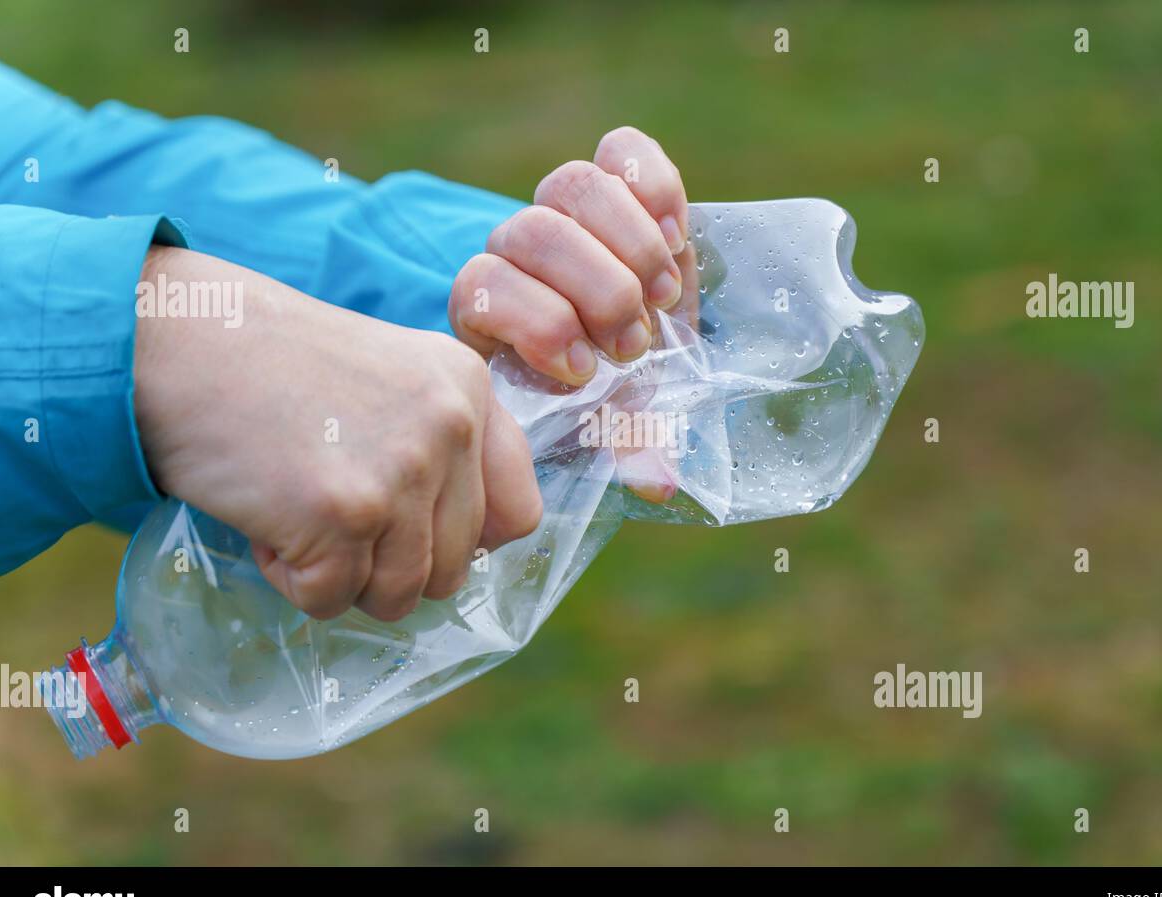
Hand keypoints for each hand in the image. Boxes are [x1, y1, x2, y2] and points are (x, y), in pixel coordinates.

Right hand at [133, 246, 541, 621]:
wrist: (175, 339)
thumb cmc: (270, 366)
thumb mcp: (391, 377)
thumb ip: (446, 444)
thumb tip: (480, 546)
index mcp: (470, 389)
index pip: (519, 515)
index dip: (464, 540)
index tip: (410, 527)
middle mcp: (450, 426)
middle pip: (453, 569)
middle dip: (387, 563)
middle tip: (326, 511)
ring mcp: (401, 470)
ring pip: (398, 595)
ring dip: (340, 574)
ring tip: (295, 507)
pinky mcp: (342, 514)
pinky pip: (330, 599)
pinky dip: (289, 576)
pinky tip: (264, 513)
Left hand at [448, 127, 690, 502]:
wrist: (636, 339)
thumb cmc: (611, 391)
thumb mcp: (612, 421)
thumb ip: (628, 441)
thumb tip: (660, 481)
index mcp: (495, 312)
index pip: (483, 285)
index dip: (536, 323)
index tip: (584, 373)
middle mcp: (518, 252)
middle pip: (534, 231)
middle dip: (595, 290)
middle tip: (635, 344)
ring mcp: (565, 209)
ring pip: (571, 184)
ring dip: (629, 244)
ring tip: (663, 298)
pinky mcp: (616, 180)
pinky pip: (622, 150)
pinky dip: (655, 187)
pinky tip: (678, 238)